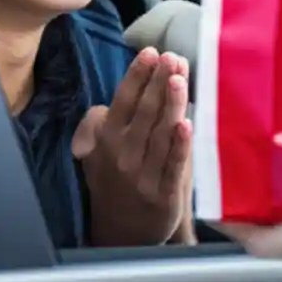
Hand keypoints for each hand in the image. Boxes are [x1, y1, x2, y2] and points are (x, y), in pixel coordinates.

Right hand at [72, 48, 192, 246]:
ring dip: (171, 104)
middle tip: (173, 56)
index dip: (137, 76)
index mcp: (107, 140)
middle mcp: (124, 154)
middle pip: (144, 112)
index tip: (150, 51)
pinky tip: (187, 123)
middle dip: (158, 82)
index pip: (123, 101)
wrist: (121, 230)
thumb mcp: (95, 151)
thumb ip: (99, 123)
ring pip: (160, 133)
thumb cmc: (115, 178)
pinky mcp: (165, 192)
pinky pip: (174, 164)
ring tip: (179, 77)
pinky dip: (180, 144)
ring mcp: (144, 173)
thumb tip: (106, 102)